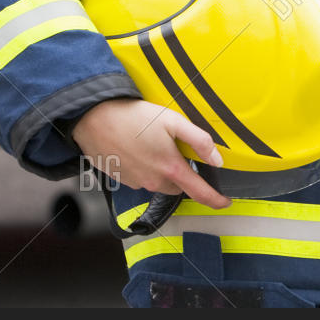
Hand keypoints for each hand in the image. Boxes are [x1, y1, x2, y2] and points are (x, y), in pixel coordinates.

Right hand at [71, 98, 230, 209]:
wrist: (94, 119)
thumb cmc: (134, 117)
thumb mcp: (174, 121)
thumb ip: (199, 141)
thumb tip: (217, 160)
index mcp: (170, 168)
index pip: (199, 192)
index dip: (215, 200)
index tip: (225, 202)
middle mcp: (153, 181)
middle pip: (178, 187)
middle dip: (182, 175)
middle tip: (177, 152)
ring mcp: (135, 182)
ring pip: (159, 183)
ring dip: (162, 170)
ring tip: (154, 145)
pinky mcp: (121, 179)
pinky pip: (141, 178)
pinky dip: (145, 168)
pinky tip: (138, 149)